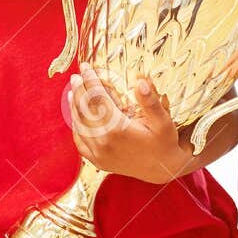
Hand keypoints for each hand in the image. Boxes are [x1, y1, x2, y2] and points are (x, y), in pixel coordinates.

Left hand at [69, 70, 191, 183]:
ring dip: (74, 107)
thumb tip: (140, 81)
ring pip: (80, 125)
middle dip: (79, 90)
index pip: (98, 98)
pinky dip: (76, 128)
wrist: (164, 171)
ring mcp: (99, 154)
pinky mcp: (99, 162)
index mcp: (118, 129)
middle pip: (85, 110)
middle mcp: (104, 142)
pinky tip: (76, 118)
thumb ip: (150, 101)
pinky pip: (81, 143)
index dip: (91, 80)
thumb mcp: (163, 121)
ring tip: (72, 91)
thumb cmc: (165, 143)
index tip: (85, 67)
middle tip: (76, 76)